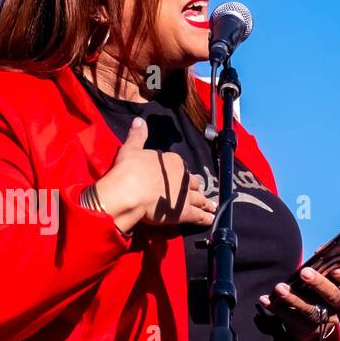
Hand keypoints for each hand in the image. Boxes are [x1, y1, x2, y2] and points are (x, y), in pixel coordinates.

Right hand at [90, 117, 216, 232]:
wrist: (129, 191)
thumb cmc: (128, 170)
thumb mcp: (131, 149)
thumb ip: (138, 136)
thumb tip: (139, 121)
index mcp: (172, 161)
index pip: (178, 166)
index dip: (177, 173)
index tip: (175, 177)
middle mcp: (182, 176)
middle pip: (191, 182)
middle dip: (193, 187)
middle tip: (196, 192)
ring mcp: (185, 195)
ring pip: (199, 198)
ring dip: (206, 203)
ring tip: (211, 206)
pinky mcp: (184, 212)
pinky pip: (198, 216)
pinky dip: (205, 218)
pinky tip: (210, 219)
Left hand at [258, 264, 339, 340]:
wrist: (308, 322)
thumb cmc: (317, 291)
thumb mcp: (325, 278)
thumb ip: (325, 263)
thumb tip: (320, 252)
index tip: (337, 268)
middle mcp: (339, 308)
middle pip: (333, 296)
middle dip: (319, 283)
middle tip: (304, 272)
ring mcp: (324, 322)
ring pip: (311, 311)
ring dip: (294, 298)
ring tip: (280, 288)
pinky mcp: (307, 331)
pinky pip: (290, 319)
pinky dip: (277, 308)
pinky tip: (266, 299)